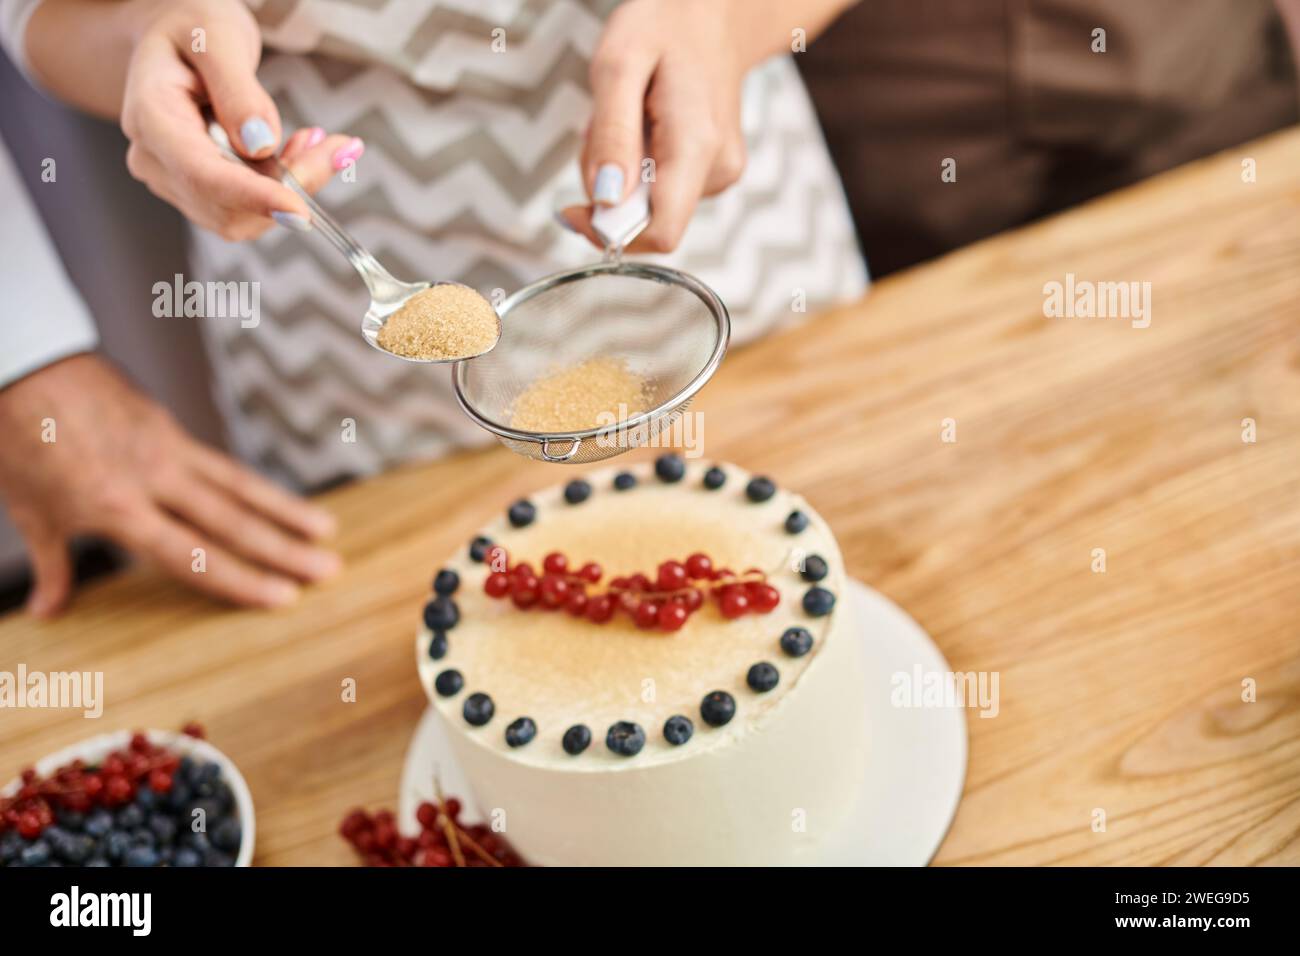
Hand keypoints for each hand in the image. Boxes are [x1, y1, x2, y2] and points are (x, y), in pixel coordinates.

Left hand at [0, 355, 340, 615]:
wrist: (24, 367)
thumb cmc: (20, 443)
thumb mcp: (31, 511)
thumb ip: (51, 565)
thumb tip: (48, 613)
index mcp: (116, 507)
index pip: (191, 554)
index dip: (240, 579)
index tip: (282, 597)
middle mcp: (153, 479)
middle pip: (233, 521)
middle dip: (285, 549)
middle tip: (329, 569)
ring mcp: (168, 449)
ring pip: (241, 487)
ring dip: (287, 511)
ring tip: (328, 531)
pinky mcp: (171, 427)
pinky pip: (222, 465)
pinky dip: (254, 488)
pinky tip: (280, 504)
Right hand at [118, 0, 361, 239]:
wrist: (180, 38)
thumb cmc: (195, 28)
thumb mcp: (217, 38)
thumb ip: (237, 89)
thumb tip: (260, 144)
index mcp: (149, 116)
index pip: (200, 173)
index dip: (252, 197)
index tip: (300, 210)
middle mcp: (154, 159)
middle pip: (228, 203)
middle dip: (293, 186)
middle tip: (340, 148)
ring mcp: (175, 180)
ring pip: (245, 215)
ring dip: (296, 187)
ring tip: (320, 142)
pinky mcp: (200, 191)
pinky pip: (250, 207)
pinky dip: (287, 187)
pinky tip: (302, 150)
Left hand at [572, 0, 750, 252]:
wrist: (715, 11)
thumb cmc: (665, 25)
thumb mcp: (619, 64)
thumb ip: (612, 134)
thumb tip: (606, 197)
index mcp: (698, 146)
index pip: (661, 232)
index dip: (610, 233)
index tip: (572, 208)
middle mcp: (719, 169)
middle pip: (646, 220)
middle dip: (607, 190)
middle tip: (600, 128)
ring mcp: (721, 173)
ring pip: (649, 206)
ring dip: (619, 173)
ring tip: (626, 116)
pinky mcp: (715, 172)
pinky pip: (661, 190)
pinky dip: (637, 166)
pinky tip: (643, 123)